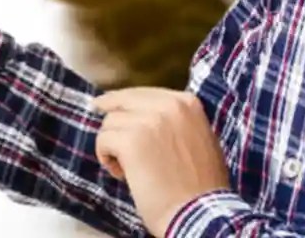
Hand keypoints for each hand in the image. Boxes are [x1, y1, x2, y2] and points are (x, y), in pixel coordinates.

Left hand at [91, 88, 229, 236]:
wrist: (199, 211)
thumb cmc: (200, 185)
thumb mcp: (199, 138)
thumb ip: (175, 121)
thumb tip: (144, 114)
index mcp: (186, 102)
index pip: (143, 93)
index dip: (123, 102)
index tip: (106, 105)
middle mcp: (168, 105)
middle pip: (122, 102)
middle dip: (113, 121)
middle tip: (104, 133)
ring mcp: (148, 121)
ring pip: (110, 123)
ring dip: (112, 145)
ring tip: (126, 168)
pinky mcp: (131, 141)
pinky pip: (103, 140)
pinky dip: (106, 157)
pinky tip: (119, 173)